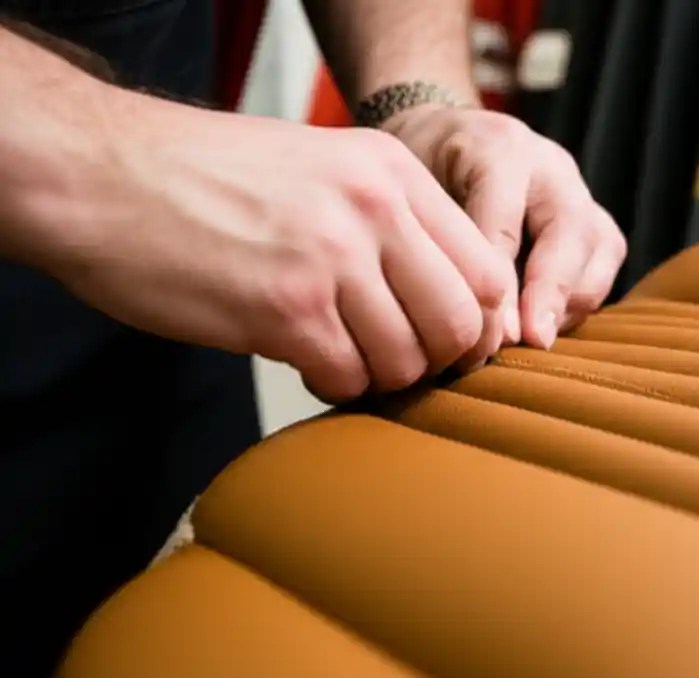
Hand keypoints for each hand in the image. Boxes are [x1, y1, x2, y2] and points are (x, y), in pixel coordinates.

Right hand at [31, 91, 511, 402]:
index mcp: (393, 172)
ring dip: (380, 377)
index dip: (479, 323)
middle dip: (439, 361)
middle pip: (462, 323)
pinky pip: (349, 379)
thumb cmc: (210, 178)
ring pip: (407, 360)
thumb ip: (392, 221)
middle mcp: (375, 211)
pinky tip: (307, 363)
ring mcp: (332, 260)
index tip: (451, 343)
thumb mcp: (325, 167)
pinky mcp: (285, 311)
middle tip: (402, 363)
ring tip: (342, 356)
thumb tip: (449, 300)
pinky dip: (335, 385)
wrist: (104, 175)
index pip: (489, 269)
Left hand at [384, 105, 625, 348]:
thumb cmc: (420, 173)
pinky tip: (544, 324)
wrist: (447, 143)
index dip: (501, 284)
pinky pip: (605, 263)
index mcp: (499, 150)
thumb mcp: (414, 196)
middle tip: (534, 342)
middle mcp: (549, 165)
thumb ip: (444, 247)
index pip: (504, 222)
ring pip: (601, 248)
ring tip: (535, 340)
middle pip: (570, 230)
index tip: (495, 335)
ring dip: (572, 301)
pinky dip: (580, 300)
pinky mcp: (595, 217)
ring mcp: (579, 189)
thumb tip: (480, 328)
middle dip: (553, 292)